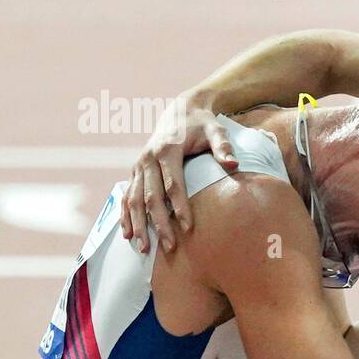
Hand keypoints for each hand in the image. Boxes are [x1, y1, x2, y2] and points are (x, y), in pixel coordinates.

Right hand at [120, 97, 238, 253]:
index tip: (189, 228)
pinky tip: (128, 234)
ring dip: (138, 224)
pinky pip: (127, 196)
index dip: (180, 207)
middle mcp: (148, 158)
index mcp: (166, 150)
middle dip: (159, 223)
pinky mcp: (136, 171)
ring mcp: (139, 165)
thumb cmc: (202, 124)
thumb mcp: (216, 130)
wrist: (181, 110)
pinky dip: (125, 215)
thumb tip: (232, 165)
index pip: (173, 184)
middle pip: (151, 196)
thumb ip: (223, 147)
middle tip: (170, 247)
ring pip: (134, 199)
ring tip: (144, 248)